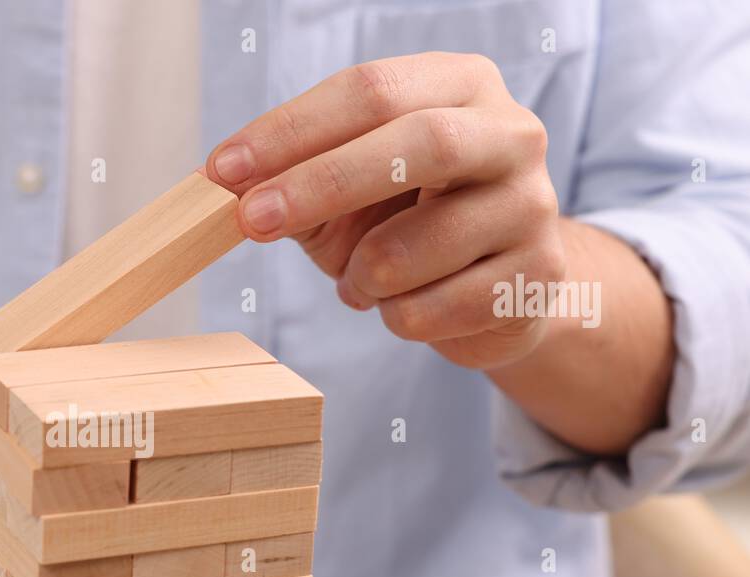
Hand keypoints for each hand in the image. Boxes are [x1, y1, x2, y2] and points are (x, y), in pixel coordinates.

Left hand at [207, 52, 564, 369]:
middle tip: (253, 219)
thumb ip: (290, 178)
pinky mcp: (536, 278)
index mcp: (459, 85)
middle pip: (416, 144)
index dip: (291, 131)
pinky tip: (405, 305)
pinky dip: (394, 317)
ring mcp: (532, 206)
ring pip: (414, 247)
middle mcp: (510, 133)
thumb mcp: (344, 189)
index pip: (372, 89)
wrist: (493, 286)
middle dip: (321, 184)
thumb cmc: (408, 222)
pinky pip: (431, 310)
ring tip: (361, 279)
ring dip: (359, 275)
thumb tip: (214, 185)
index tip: (224, 170)